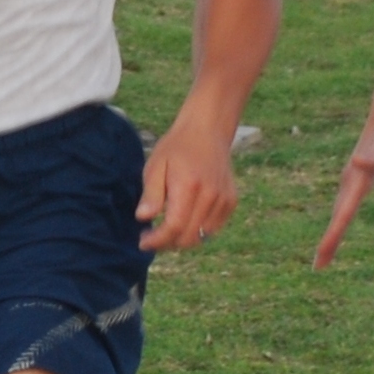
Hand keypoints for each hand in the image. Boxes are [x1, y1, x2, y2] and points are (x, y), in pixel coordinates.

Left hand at [136, 110, 238, 253]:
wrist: (208, 130)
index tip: (143, 242)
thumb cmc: (177, 147)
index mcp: (188, 186)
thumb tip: (143, 217)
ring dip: (183, 239)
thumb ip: (151, 194)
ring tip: (167, 229)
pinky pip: (213, 228)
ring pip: (202, 237)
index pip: (174, 227)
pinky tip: (186, 219)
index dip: (157, 240)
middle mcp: (210, 196)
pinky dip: (198, 231)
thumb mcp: (156, 165)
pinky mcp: (231, 201)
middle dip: (167, 243)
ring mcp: (223, 200)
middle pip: (189, 237)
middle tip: (152, 236)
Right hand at [313, 107, 373, 268]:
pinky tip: (339, 222)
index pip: (343, 215)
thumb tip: (359, 162)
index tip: (321, 256)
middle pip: (338, 218)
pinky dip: (340, 218)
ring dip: (332, 232)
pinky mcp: (357, 178)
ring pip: (340, 211)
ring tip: (324, 253)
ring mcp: (352, 180)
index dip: (332, 236)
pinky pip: (346, 203)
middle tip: (318, 265)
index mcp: (357, 182)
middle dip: (328, 242)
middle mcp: (351, 183)